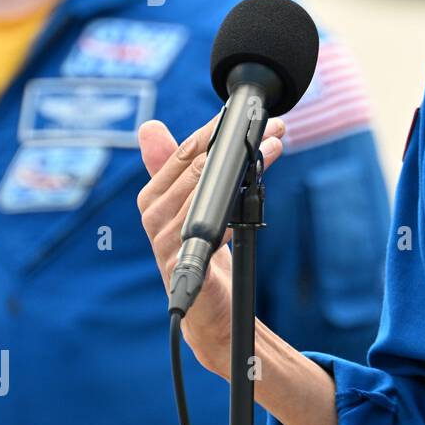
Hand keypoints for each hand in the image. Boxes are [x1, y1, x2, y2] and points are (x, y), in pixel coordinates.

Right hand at [136, 114, 284, 375]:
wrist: (207, 310)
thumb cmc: (203, 254)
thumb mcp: (191, 206)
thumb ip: (175, 169)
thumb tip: (149, 127)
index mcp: (153, 197)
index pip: (185, 152)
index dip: (216, 130)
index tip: (248, 114)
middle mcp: (154, 215)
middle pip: (197, 166)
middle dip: (237, 142)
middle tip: (274, 127)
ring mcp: (165, 239)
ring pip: (206, 190)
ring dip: (246, 168)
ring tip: (276, 148)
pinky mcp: (182, 263)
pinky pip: (210, 228)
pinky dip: (234, 210)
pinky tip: (252, 194)